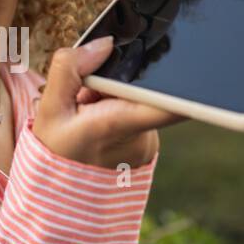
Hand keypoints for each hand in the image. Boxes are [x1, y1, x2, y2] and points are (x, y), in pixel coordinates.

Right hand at [31, 35, 185, 170]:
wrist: (59, 199)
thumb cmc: (55, 153)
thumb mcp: (48, 109)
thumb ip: (70, 68)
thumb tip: (105, 44)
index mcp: (118, 123)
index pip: (170, 105)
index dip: (187, 87)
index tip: (195, 68)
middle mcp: (141, 137)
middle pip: (145, 91)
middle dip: (117, 84)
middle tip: (89, 95)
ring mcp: (148, 146)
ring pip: (140, 103)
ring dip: (117, 98)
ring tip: (89, 113)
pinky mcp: (148, 150)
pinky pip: (140, 117)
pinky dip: (120, 113)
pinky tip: (99, 124)